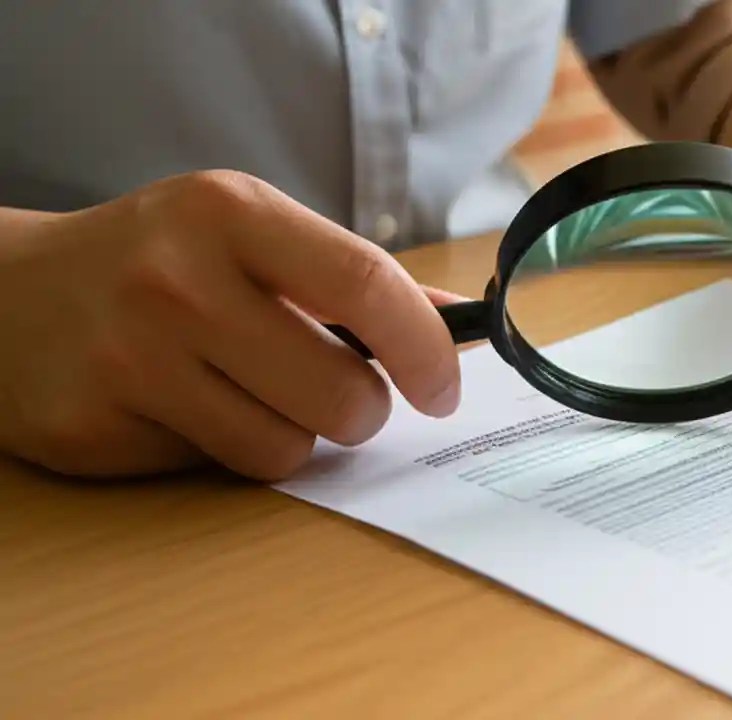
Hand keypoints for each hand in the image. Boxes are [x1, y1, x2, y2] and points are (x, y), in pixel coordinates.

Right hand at [0, 171, 460, 479]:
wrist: (9, 296)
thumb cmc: (160, 261)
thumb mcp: (249, 236)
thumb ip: (354, 279)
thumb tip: (461, 323)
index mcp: (229, 212)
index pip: (367, 283)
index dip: (426, 349)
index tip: (444, 388)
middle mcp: (176, 279)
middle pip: (341, 392)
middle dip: (362, 410)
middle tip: (340, 395)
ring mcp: (127, 358)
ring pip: (286, 448)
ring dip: (293, 435)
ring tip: (253, 394)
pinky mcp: (92, 429)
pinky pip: (217, 472)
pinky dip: (226, 452)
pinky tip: (188, 410)